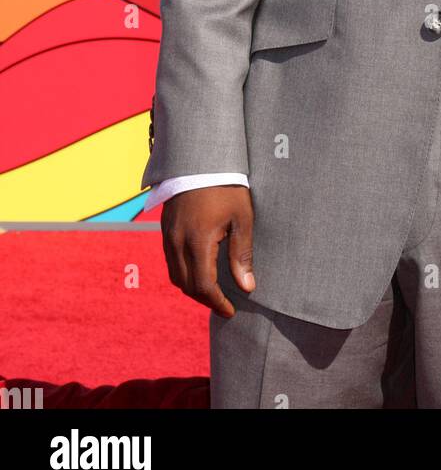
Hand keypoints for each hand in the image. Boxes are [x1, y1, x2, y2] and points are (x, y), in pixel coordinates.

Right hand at [161, 185, 254, 318]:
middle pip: (187, 286)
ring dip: (193, 289)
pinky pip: (170, 261)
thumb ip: (242, 254)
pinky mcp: (165, 229)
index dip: (217, 303)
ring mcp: (168, 236)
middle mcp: (177, 242)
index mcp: (198, 241)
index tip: (231, 311)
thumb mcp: (241, 218)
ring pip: (176, 276)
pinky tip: (199, 270)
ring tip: (213, 291)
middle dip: (205, 300)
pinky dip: (184, 273)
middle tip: (224, 304)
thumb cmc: (226, 187)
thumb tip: (247, 287)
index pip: (203, 286)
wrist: (199, 159)